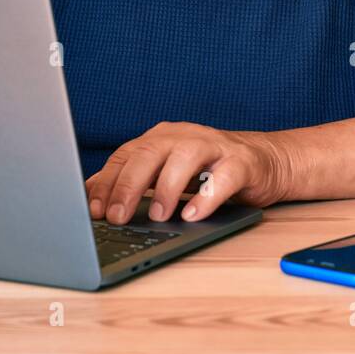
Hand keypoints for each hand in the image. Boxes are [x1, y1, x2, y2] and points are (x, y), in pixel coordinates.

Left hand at [83, 121, 289, 224]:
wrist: (264, 161)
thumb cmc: (209, 170)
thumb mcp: (166, 173)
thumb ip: (133, 180)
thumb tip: (89, 195)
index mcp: (160, 138)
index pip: (125, 155)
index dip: (107, 181)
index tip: (93, 210)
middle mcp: (183, 136)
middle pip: (149, 153)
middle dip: (129, 186)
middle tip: (116, 216)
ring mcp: (213, 146)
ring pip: (184, 158)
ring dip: (167, 188)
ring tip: (157, 217)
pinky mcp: (241, 162)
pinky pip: (223, 177)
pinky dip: (207, 197)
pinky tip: (193, 215)